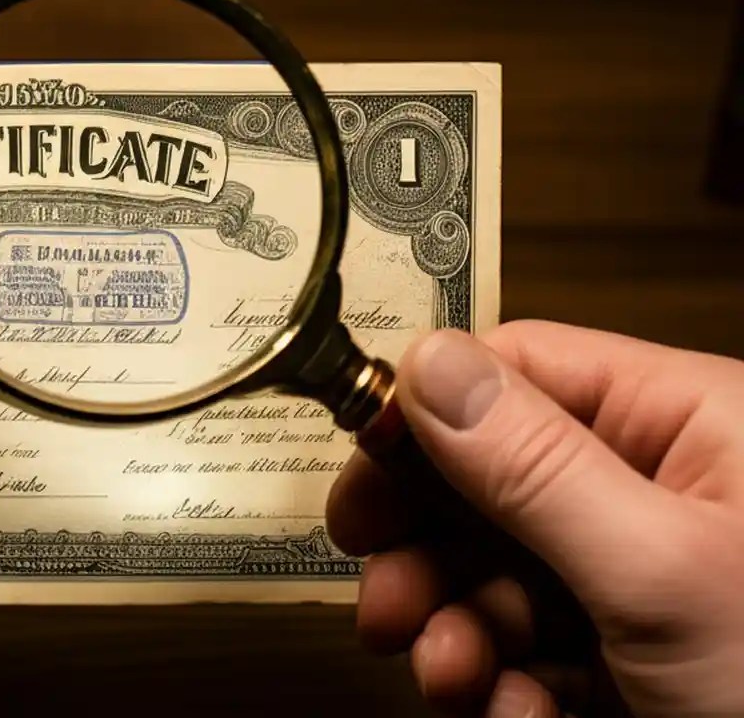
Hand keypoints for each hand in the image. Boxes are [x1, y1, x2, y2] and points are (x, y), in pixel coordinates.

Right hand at [327, 320, 743, 717]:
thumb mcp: (657, 572)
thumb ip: (535, 464)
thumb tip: (427, 362)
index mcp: (690, 425)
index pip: (522, 371)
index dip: (427, 413)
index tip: (356, 469)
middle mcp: (658, 489)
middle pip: (489, 480)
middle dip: (427, 546)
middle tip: (381, 597)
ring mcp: (637, 578)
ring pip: (494, 572)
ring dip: (455, 628)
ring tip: (453, 677)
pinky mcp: (624, 652)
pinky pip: (525, 644)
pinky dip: (501, 684)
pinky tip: (514, 715)